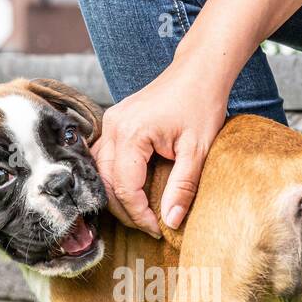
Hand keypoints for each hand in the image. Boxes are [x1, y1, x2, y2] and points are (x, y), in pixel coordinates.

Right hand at [92, 59, 227, 235]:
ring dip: (118, 197)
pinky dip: (115, 179)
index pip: (125, 187)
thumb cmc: (201, 103)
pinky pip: (105, 158)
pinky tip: (134, 191)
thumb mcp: (197, 150)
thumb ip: (183, 187)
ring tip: (142, 213)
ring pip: (101, 172)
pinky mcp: (115, 123)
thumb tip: (171, 220)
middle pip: (107, 183)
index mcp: (132, 133)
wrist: (198, 72)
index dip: (140, 214)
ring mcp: (111, 122)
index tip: (159, 228)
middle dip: (127, 210)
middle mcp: (114, 127)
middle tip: (151, 225)